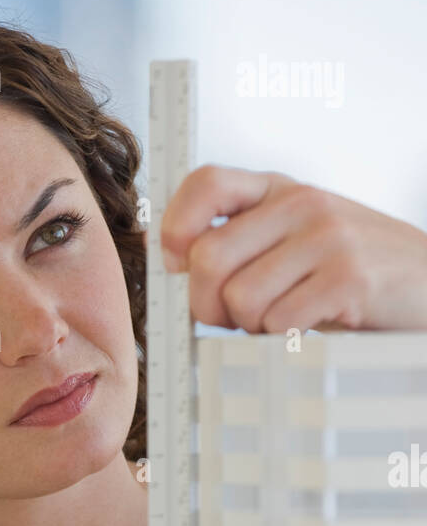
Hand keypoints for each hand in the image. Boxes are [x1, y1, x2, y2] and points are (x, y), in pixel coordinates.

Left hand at [155, 164, 426, 332]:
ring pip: (239, 299)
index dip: (176, 227)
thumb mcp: (299, 240)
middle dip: (209, 306)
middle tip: (237, 319)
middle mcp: (301, 204)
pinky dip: (285, 342)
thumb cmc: (356, 273)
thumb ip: (244, 241)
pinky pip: (278, 322)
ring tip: (287, 321)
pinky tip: (311, 330)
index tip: (176, 263)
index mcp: (280, 190)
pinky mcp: (348, 278)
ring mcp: (328, 237)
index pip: (206, 183)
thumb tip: (169, 256)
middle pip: (207, 259)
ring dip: (253, 329)